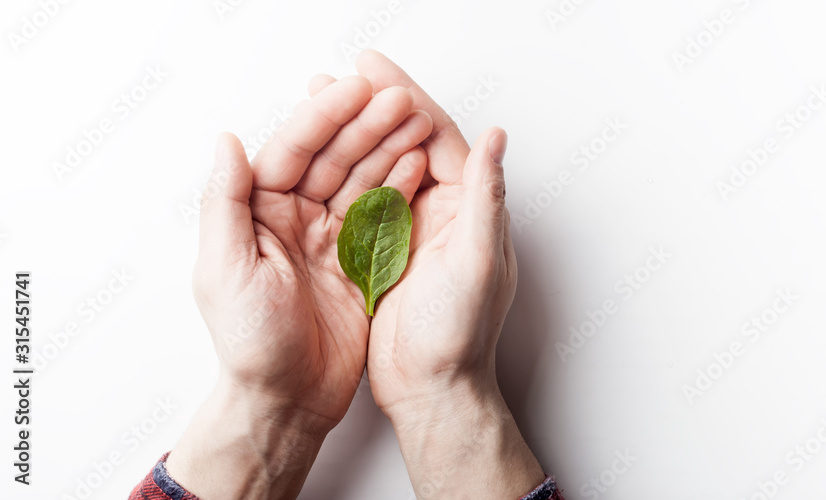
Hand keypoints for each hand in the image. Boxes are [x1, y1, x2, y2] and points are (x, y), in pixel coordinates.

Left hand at [167, 74, 432, 498]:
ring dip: (388, 147)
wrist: (289, 401)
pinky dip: (400, 187)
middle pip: (333, 157)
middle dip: (366, 124)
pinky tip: (419, 163)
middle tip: (400, 99)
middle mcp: (295, 218)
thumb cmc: (250, 345)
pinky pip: (382, 215)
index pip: (293, 149)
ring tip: (417, 120)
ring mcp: (331, 239)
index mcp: (259, 214)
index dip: (325, 116)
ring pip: (361, 179)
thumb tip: (228, 141)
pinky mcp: (361, 262)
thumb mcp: (224, 271)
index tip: (357, 89)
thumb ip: (225, 204)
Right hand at [354, 51, 545, 499]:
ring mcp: (413, 228)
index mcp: (470, 206)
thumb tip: (498, 137)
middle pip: (405, 140)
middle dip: (372, 104)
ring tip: (318, 101)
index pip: (438, 134)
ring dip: (352, 132)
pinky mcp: (386, 250)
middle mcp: (444, 210)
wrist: (432, 388)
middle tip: (338, 73)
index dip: (405, 95)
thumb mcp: (478, 263)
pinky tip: (317, 157)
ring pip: (380, 164)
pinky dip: (342, 171)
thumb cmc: (460, 334)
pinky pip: (363, 198)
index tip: (371, 64)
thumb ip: (486, 198)